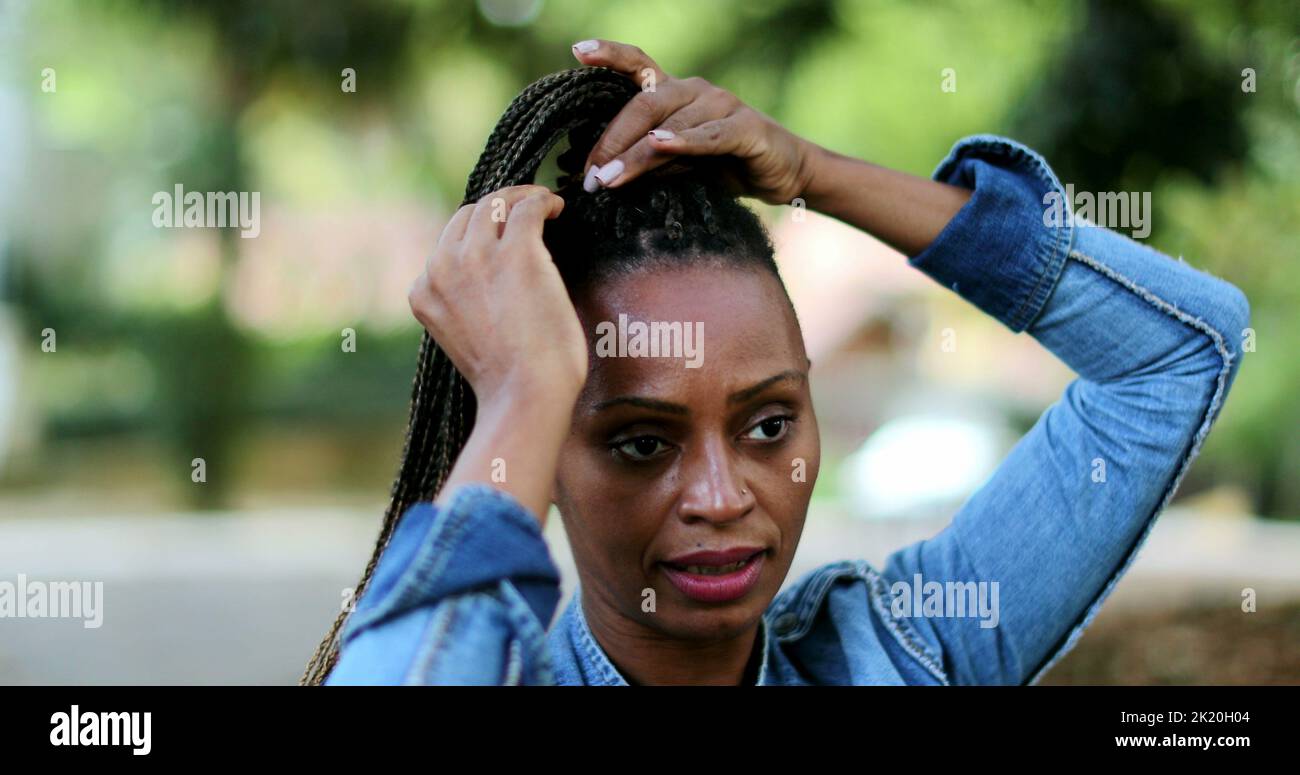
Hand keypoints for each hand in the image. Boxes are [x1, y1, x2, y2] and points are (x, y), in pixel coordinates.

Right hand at [408, 185, 586, 406]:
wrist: (524, 395)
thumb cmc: (507, 381)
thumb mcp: (464, 338)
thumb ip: (465, 306)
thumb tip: (493, 285)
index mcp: (424, 292)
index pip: (447, 244)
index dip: (478, 234)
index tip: (502, 233)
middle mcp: (442, 268)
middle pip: (467, 216)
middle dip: (497, 208)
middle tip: (525, 210)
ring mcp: (477, 257)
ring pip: (495, 204)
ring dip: (520, 197)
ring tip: (544, 204)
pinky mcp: (517, 252)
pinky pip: (527, 207)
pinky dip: (543, 200)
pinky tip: (557, 207)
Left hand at [571, 39, 817, 204]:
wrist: (782, 175)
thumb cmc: (723, 166)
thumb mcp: (676, 163)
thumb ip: (646, 159)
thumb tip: (601, 173)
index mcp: (674, 91)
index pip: (637, 64)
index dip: (609, 54)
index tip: (578, 51)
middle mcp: (695, 89)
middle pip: (643, 105)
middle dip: (611, 142)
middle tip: (590, 176)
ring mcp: (721, 104)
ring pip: (669, 125)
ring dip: (635, 156)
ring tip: (609, 180)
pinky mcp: (746, 128)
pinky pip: (708, 136)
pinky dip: (683, 142)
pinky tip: (661, 146)